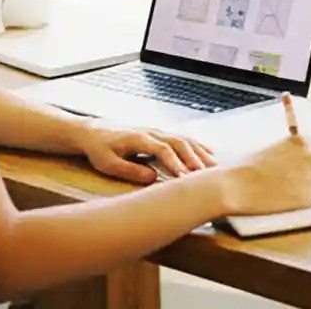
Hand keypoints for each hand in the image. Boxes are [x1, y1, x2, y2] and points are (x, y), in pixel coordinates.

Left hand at [77, 122, 215, 184]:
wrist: (94, 131)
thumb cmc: (99, 149)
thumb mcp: (108, 163)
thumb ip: (129, 170)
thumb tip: (152, 179)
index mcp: (139, 138)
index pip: (163, 149)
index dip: (176, 163)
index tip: (186, 178)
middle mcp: (152, 132)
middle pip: (179, 142)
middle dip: (194, 159)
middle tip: (209, 175)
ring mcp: (158, 131)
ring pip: (184, 139)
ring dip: (200, 152)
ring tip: (216, 167)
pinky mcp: (160, 134)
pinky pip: (183, 138)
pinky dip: (198, 145)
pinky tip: (210, 154)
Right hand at [219, 135, 310, 214]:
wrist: (239, 187)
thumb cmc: (248, 167)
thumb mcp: (273, 149)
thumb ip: (291, 150)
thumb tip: (300, 158)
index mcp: (301, 142)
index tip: (304, 166)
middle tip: (298, 181)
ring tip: (292, 192)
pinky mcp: (310, 198)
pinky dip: (306, 202)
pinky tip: (290, 202)